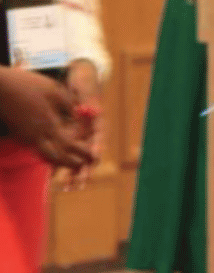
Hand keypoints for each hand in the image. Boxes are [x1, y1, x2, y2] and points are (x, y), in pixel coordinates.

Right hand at [0, 66, 93, 170]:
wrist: (0, 87)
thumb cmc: (28, 85)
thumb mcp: (56, 91)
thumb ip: (70, 105)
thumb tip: (80, 116)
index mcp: (48, 125)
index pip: (69, 146)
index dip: (82, 153)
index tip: (94, 157)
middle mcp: (36, 135)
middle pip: (55, 157)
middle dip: (70, 163)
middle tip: (83, 165)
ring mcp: (25, 137)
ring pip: (44, 155)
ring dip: (58, 160)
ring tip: (71, 161)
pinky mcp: (19, 134)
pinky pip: (36, 148)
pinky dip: (47, 153)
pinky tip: (55, 150)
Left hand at [62, 59, 102, 189]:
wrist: (76, 84)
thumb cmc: (82, 85)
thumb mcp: (85, 89)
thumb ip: (88, 100)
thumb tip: (92, 110)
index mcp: (97, 122)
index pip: (99, 136)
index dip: (97, 147)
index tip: (94, 157)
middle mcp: (90, 133)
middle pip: (89, 154)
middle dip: (85, 169)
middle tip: (81, 183)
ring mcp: (80, 138)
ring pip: (78, 159)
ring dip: (73, 174)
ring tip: (68, 188)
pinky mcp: (69, 141)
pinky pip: (65, 155)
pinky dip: (60, 167)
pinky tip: (54, 179)